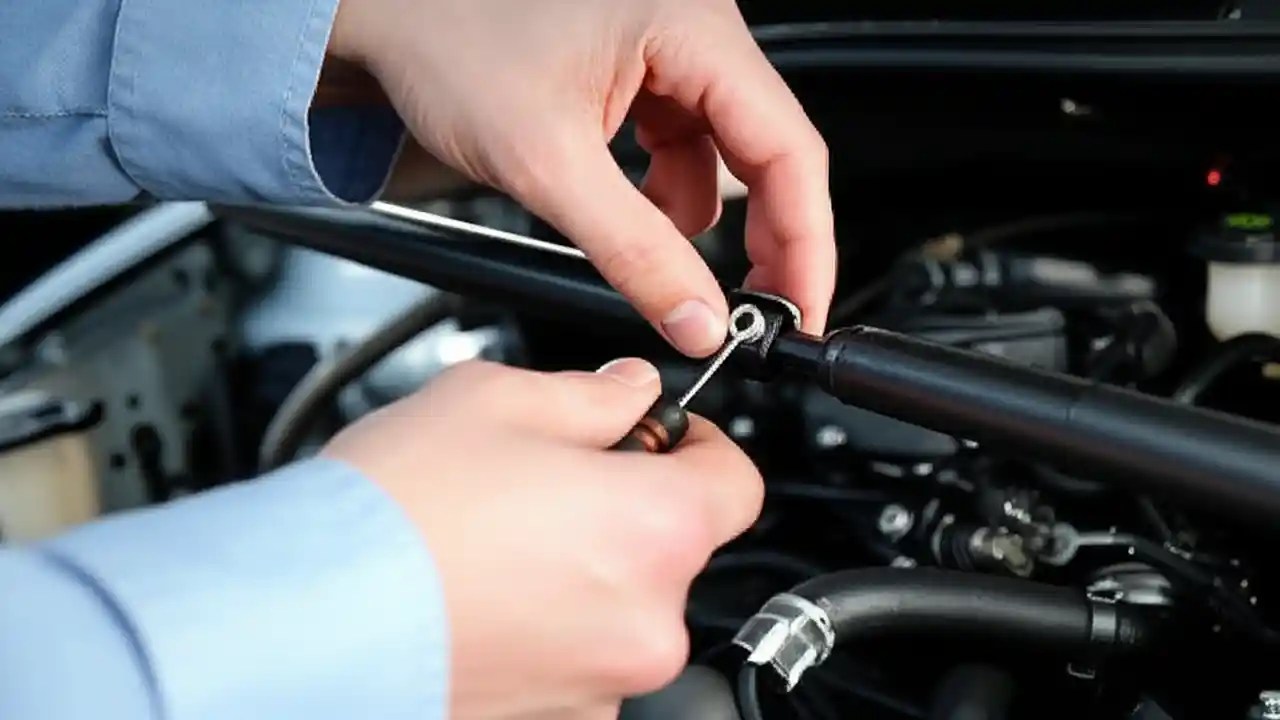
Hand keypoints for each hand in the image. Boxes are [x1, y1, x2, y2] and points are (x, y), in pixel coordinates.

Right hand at [320, 358, 763, 718]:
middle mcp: (647, 620)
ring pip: (621, 606)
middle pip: (673, 548)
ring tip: (498, 544)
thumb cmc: (392, 515)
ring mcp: (601, 684)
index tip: (662, 439)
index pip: (739, 483)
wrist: (302, 620)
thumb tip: (630, 393)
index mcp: (656, 528)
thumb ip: (591, 395)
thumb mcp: (496, 400)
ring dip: (583, 571)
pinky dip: (548, 628)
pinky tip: (483, 596)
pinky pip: (577, 658)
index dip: (702, 449)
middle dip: (625, 508)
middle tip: (547, 483)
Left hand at [327, 0, 835, 356]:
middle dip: (764, 240)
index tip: (798, 309)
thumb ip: (634, 252)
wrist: (387, 16)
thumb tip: (698, 317)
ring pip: (726, 153)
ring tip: (654, 250)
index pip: (788, 149)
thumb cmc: (445, 42)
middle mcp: (695, 25)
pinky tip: (629, 208)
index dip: (804, 242)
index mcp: (691, 24)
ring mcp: (672, 45)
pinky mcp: (645, 67)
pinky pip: (685, 141)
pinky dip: (665, 191)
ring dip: (700, 218)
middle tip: (751, 313)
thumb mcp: (547, 164)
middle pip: (769, 151)